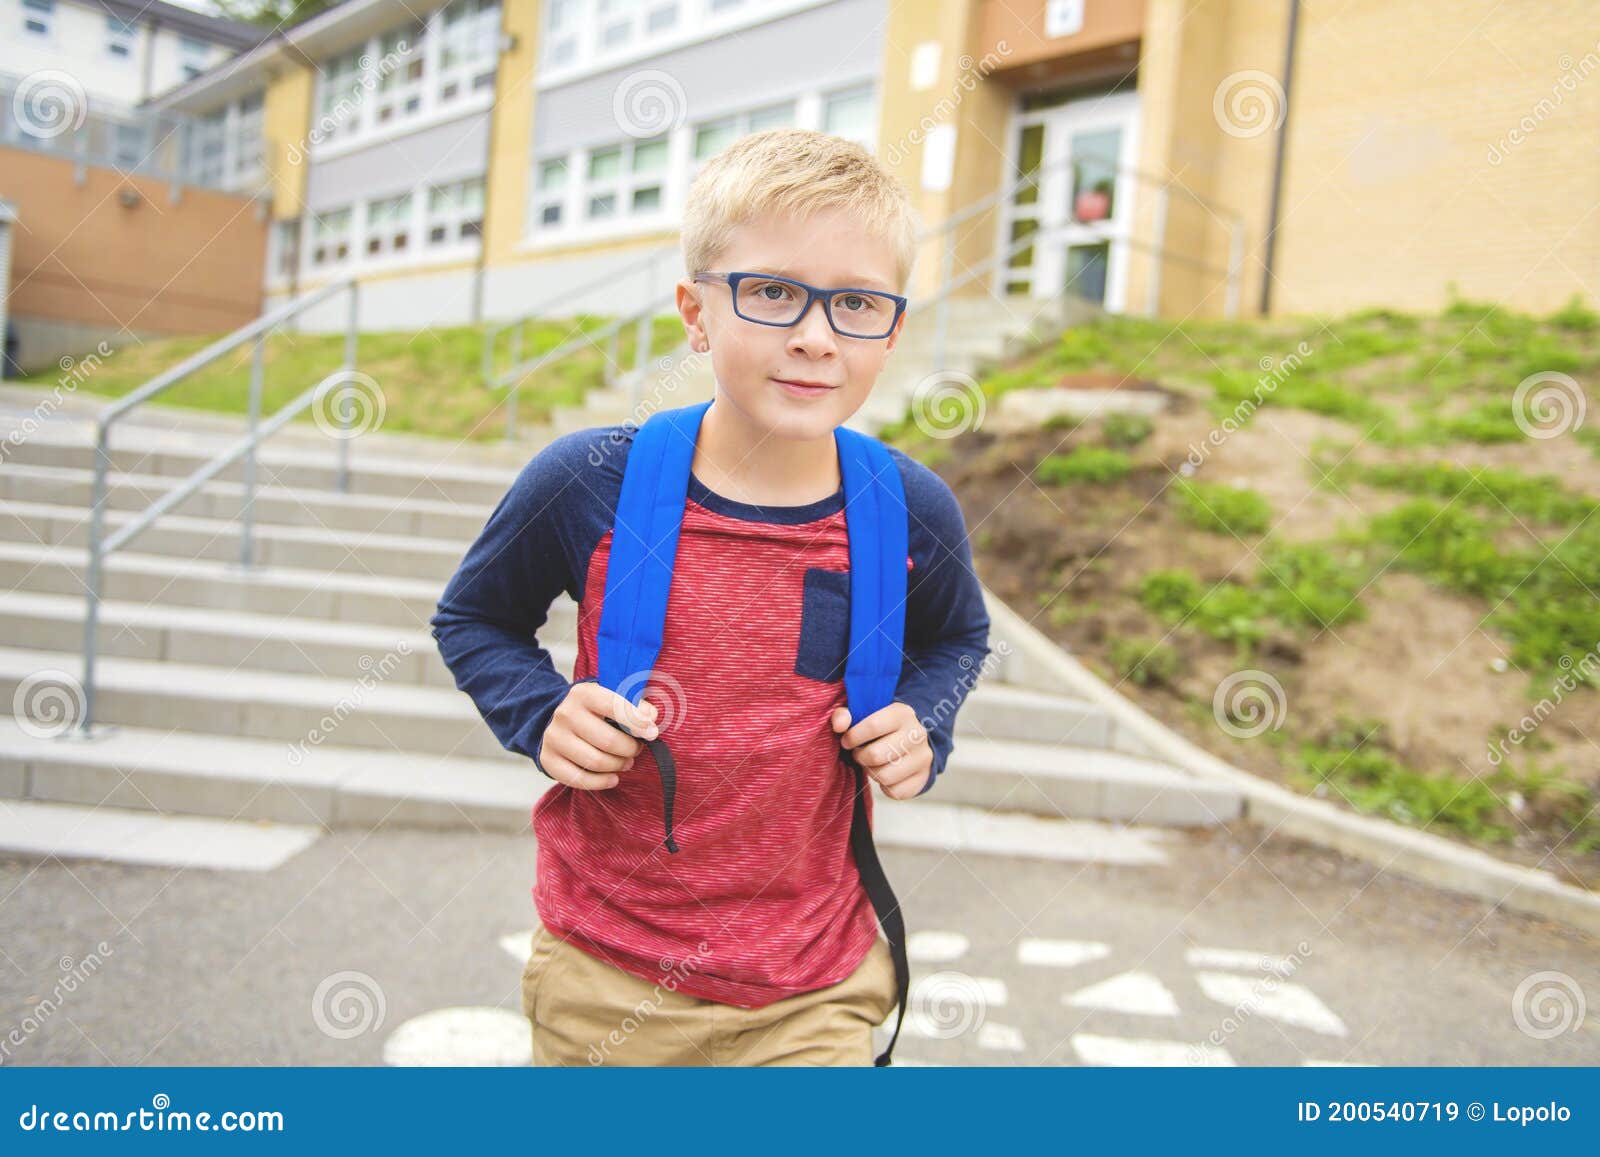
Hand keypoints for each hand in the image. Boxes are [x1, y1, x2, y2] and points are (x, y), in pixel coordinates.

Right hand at [537, 682, 658, 790]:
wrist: (561, 721)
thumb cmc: (596, 712)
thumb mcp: (612, 698)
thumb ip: (634, 705)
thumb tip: (652, 718)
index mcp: (584, 693)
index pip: (616, 707)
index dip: (638, 722)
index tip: (652, 733)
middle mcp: (565, 713)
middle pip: (608, 741)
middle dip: (630, 749)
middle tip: (636, 749)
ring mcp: (554, 737)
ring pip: (595, 762)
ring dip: (618, 765)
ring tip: (626, 762)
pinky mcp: (548, 759)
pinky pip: (580, 779)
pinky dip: (602, 782)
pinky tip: (612, 778)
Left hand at [831, 702, 931, 799]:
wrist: (912, 739)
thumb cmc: (882, 727)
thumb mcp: (864, 714)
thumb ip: (845, 715)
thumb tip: (838, 725)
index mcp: (902, 713)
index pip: (873, 725)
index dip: (853, 736)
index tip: (847, 741)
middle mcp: (917, 734)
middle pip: (875, 755)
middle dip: (860, 757)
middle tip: (860, 753)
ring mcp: (924, 757)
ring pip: (885, 776)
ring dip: (872, 773)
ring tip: (872, 764)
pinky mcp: (924, 777)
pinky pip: (896, 792)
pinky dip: (886, 787)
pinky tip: (886, 773)